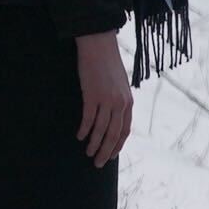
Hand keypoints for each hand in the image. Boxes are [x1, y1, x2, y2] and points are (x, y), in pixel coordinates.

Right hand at [76, 31, 133, 166]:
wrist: (99, 45)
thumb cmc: (107, 65)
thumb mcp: (119, 85)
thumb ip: (118, 101)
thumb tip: (114, 115)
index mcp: (128, 102)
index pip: (125, 130)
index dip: (118, 145)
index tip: (111, 156)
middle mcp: (120, 103)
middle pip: (114, 134)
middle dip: (106, 151)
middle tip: (98, 164)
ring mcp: (107, 100)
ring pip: (101, 129)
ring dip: (94, 144)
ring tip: (88, 154)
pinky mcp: (92, 95)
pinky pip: (89, 118)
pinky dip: (85, 130)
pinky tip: (80, 137)